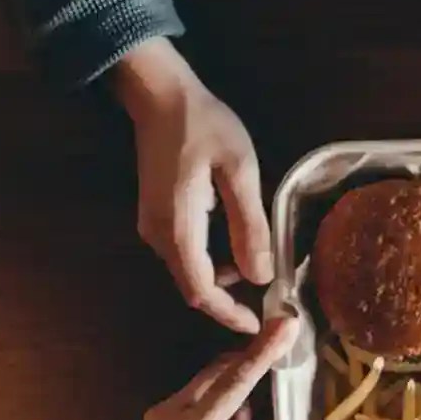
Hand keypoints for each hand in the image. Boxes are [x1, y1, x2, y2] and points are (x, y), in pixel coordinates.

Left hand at [95, 317, 298, 419]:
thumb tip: (242, 405)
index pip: (236, 380)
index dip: (264, 351)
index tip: (286, 325)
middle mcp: (170, 411)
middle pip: (214, 372)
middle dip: (244, 358)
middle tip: (273, 346)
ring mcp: (155, 415)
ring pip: (199, 382)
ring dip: (226, 378)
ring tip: (252, 380)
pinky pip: (186, 398)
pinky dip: (208, 395)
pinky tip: (222, 410)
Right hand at [112, 37, 272, 332]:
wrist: (159, 94)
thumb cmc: (203, 125)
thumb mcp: (239, 170)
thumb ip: (250, 225)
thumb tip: (261, 276)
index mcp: (178, 227)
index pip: (201, 292)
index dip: (229, 313)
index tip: (257, 325)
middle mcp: (158, 235)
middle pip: (193, 286)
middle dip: (229, 300)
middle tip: (267, 301)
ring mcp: (152, 226)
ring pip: (189, 271)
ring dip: (222, 278)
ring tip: (260, 270)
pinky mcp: (155, 216)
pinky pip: (184, 252)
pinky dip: (211, 260)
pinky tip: (237, 245)